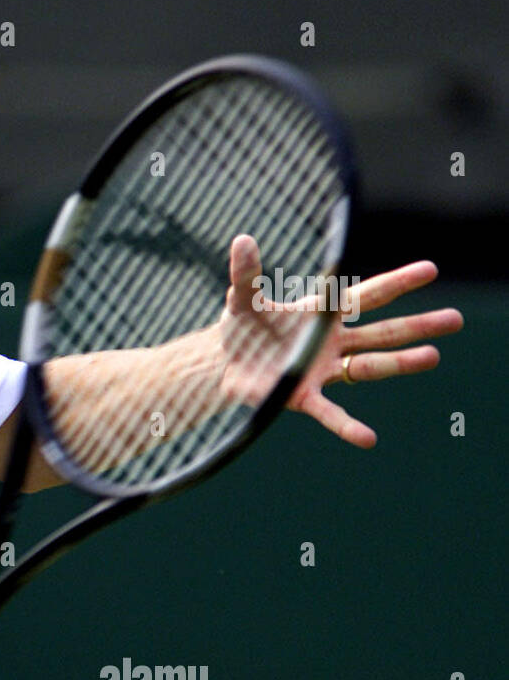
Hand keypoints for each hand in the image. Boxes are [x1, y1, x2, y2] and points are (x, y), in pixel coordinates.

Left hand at [224, 234, 463, 446]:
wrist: (223, 363)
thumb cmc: (241, 327)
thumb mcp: (241, 298)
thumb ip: (245, 273)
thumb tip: (242, 240)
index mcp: (322, 314)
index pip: (366, 295)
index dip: (396, 283)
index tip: (429, 270)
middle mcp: (330, 342)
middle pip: (382, 332)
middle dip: (416, 325)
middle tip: (455, 319)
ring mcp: (321, 369)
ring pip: (368, 366)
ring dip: (400, 363)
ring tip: (433, 356)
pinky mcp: (302, 396)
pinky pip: (330, 412)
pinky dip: (347, 426)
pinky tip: (368, 439)